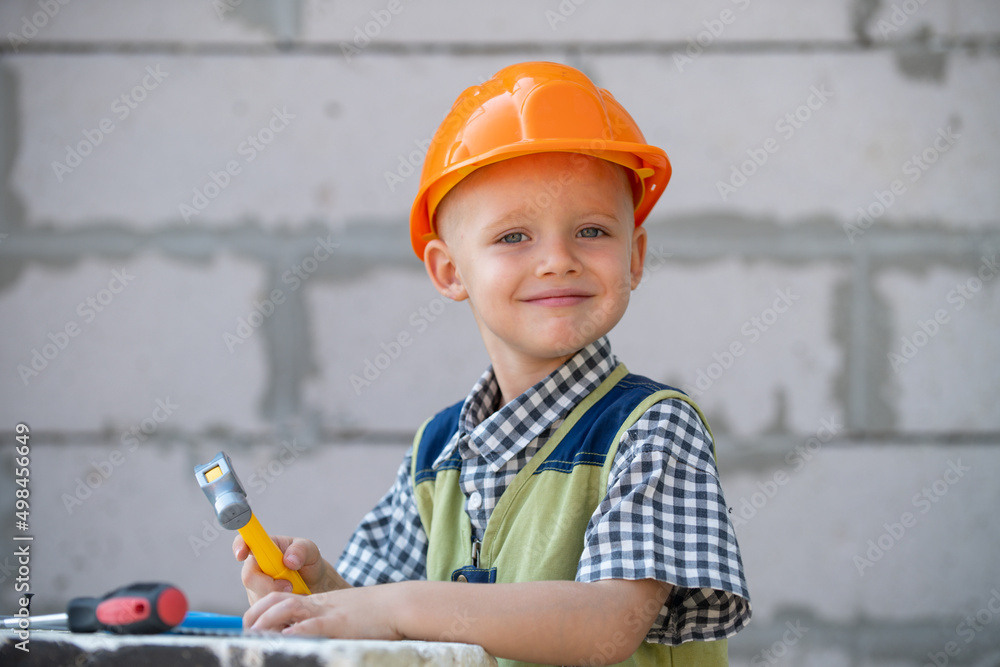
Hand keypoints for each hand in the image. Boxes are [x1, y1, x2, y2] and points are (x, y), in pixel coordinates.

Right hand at [233, 535, 348, 604]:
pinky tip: (290, 602)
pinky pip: (262, 611)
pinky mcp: (258, 605)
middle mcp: (255, 567)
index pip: (244, 543)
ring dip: (276, 597)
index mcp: (264, 548)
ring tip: (294, 592)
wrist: (315, 587)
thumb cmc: (309, 564)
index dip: (239, 547)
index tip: (242, 554)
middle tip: (289, 586)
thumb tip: (289, 560)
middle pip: (249, 577)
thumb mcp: (311, 551)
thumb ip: (301, 550)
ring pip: (256, 596)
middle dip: (268, 584)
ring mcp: (254, 587)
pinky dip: (278, 609)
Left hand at [243, 584, 410, 639]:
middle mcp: (318, 603)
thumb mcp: (344, 615)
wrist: (398, 605)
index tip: (249, 623)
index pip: (281, 599)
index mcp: (318, 602)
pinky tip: (282, 639)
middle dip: (255, 614)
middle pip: (276, 601)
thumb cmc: (375, 614)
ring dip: (265, 622)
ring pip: (286, 609)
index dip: (260, 608)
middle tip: (243, 630)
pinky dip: (292, 632)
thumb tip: (304, 638)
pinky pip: (309, 626)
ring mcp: (326, 612)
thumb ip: (324, 623)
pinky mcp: (337, 623)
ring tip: (252, 635)